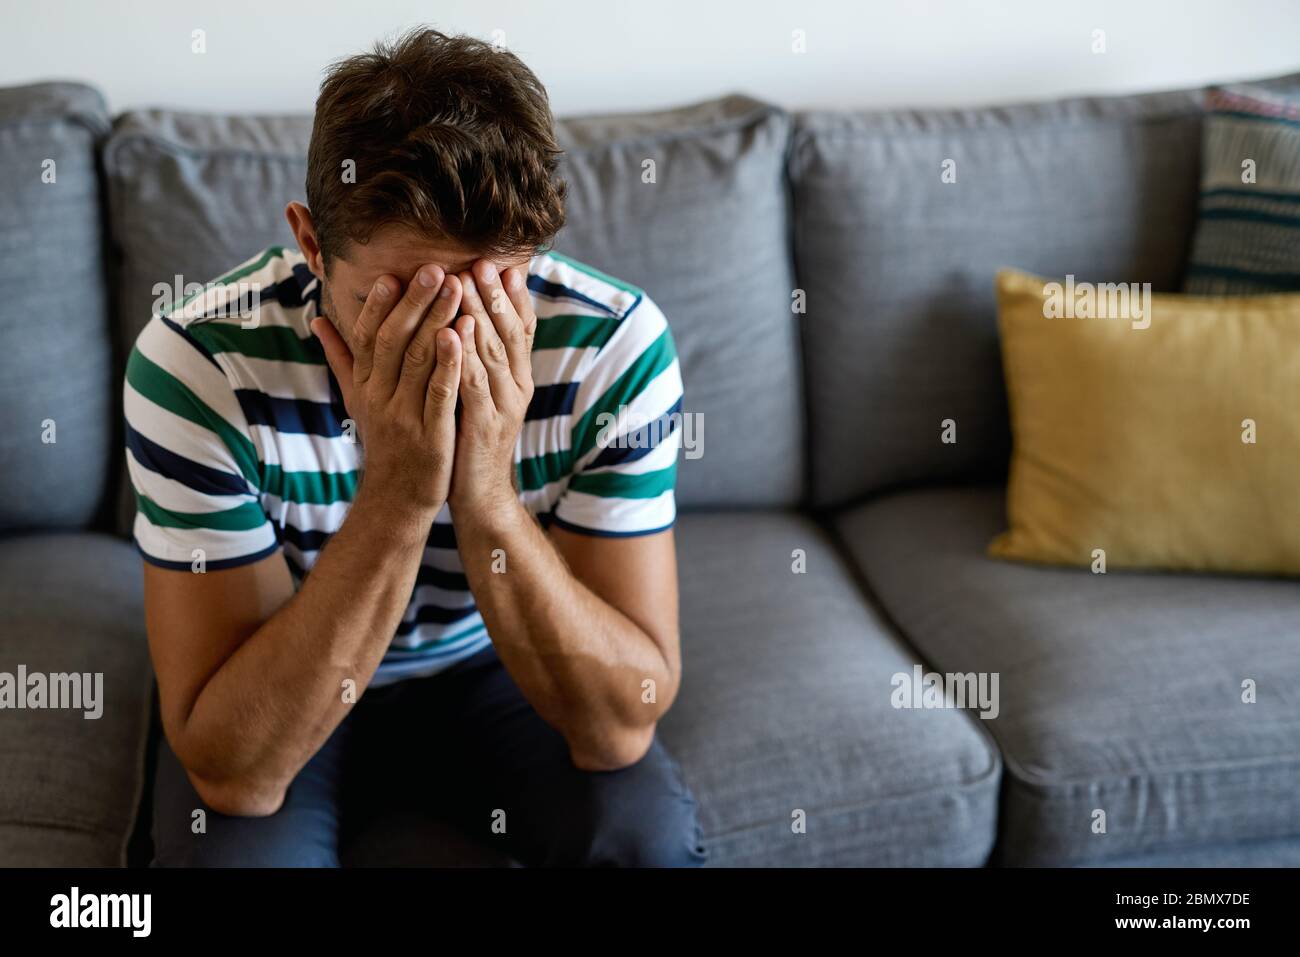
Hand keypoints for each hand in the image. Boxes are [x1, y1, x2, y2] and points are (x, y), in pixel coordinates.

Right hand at [310, 265, 464, 515]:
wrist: (399, 497)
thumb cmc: (385, 440)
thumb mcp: (358, 399)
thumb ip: (341, 358)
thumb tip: (317, 319)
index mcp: (365, 385)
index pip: (366, 338)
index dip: (378, 306)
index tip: (392, 274)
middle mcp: (380, 397)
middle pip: (393, 342)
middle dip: (414, 303)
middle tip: (433, 268)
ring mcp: (404, 415)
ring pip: (419, 360)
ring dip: (437, 321)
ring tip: (455, 287)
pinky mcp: (432, 434)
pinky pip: (440, 392)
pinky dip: (451, 362)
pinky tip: (462, 335)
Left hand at [448, 259, 536, 511]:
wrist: (478, 492)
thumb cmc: (471, 436)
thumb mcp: (481, 391)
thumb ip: (479, 356)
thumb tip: (468, 313)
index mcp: (517, 377)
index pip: (521, 327)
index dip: (512, 295)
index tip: (499, 262)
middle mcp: (517, 387)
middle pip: (509, 332)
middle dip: (494, 295)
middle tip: (480, 261)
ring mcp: (503, 406)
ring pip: (493, 352)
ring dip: (479, 315)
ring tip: (465, 283)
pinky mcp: (484, 426)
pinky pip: (475, 385)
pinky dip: (465, 357)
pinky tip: (454, 333)